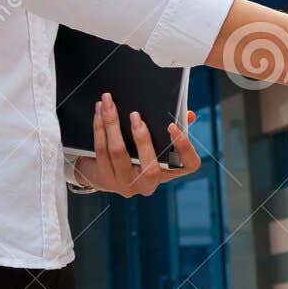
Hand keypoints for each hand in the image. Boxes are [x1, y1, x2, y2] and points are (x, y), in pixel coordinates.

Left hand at [73, 92, 200, 197]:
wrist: (102, 173)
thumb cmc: (136, 153)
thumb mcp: (156, 143)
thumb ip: (173, 130)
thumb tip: (188, 114)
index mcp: (168, 172)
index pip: (188, 165)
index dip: (184, 147)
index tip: (172, 126)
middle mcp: (148, 184)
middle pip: (150, 168)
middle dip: (142, 139)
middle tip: (135, 115)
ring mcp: (125, 185)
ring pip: (118, 153)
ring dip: (112, 124)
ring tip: (108, 103)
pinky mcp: (104, 179)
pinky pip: (101, 150)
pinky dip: (99, 128)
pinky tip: (99, 112)